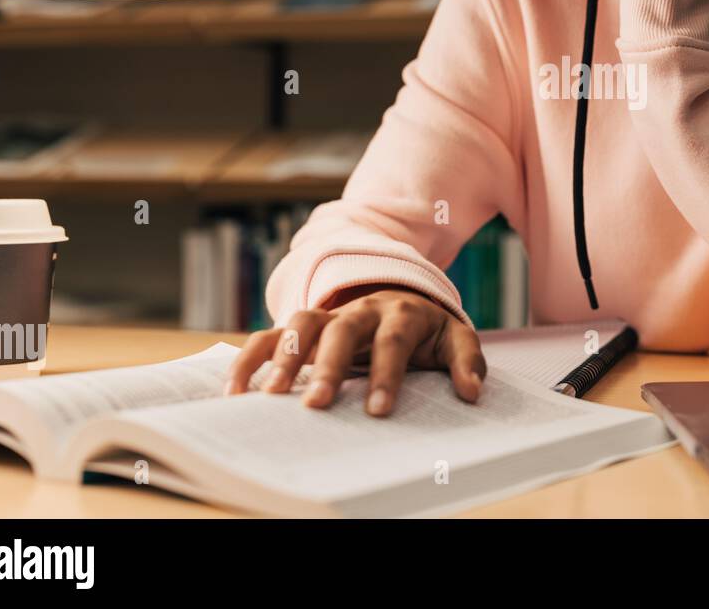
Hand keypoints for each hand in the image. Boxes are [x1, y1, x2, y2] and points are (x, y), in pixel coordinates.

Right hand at [223, 287, 485, 415]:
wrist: (399, 299)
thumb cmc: (426, 331)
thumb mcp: (454, 338)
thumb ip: (466, 361)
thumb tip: (472, 392)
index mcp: (401, 313)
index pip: (393, 341)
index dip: (386, 374)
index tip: (378, 409)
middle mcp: (361, 309)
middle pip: (342, 329)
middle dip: (329, 366)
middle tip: (318, 404)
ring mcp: (329, 315)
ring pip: (302, 325)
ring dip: (285, 356)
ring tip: (273, 395)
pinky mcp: (303, 328)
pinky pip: (270, 335)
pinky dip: (249, 358)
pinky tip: (236, 391)